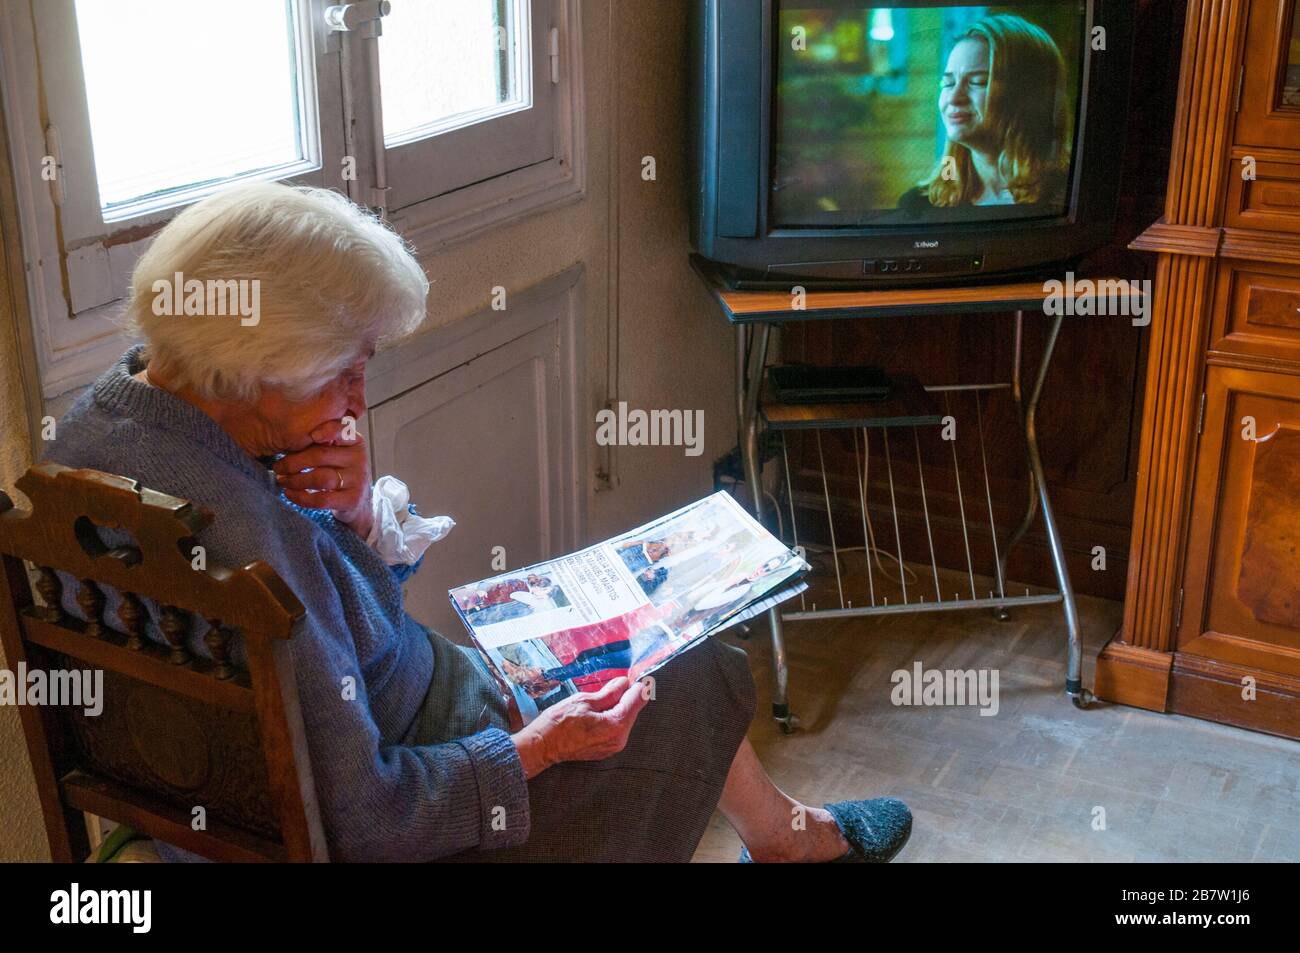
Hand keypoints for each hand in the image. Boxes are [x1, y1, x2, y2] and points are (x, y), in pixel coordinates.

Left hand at [273, 418, 373, 537]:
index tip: (312, 435)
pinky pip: (322, 499)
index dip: (328, 431)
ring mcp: (358, 480)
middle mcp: (359, 459)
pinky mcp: (352, 500)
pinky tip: (290, 494)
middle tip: (278, 467)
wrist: (358, 500)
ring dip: (295, 480)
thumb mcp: (337, 452)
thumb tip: (291, 440)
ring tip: (282, 480)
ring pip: (321, 478)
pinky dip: (301, 497)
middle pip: (321, 455)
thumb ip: (322, 442)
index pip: (342, 432)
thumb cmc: (340, 471)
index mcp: (355, 442)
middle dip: (293, 462)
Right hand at [511, 677, 650, 778]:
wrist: (542, 746)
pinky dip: (610, 718)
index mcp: (616, 725)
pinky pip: (615, 729)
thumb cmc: (559, 722)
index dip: (635, 686)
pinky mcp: (605, 750)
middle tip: (610, 685)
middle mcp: (619, 739)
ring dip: (616, 707)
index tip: (631, 676)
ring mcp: (612, 747)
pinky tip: (595, 713)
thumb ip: (610, 692)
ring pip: (623, 720)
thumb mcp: (585, 700)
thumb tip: (624, 683)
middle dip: (624, 696)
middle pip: (631, 711)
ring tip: (598, 699)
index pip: (636, 700)